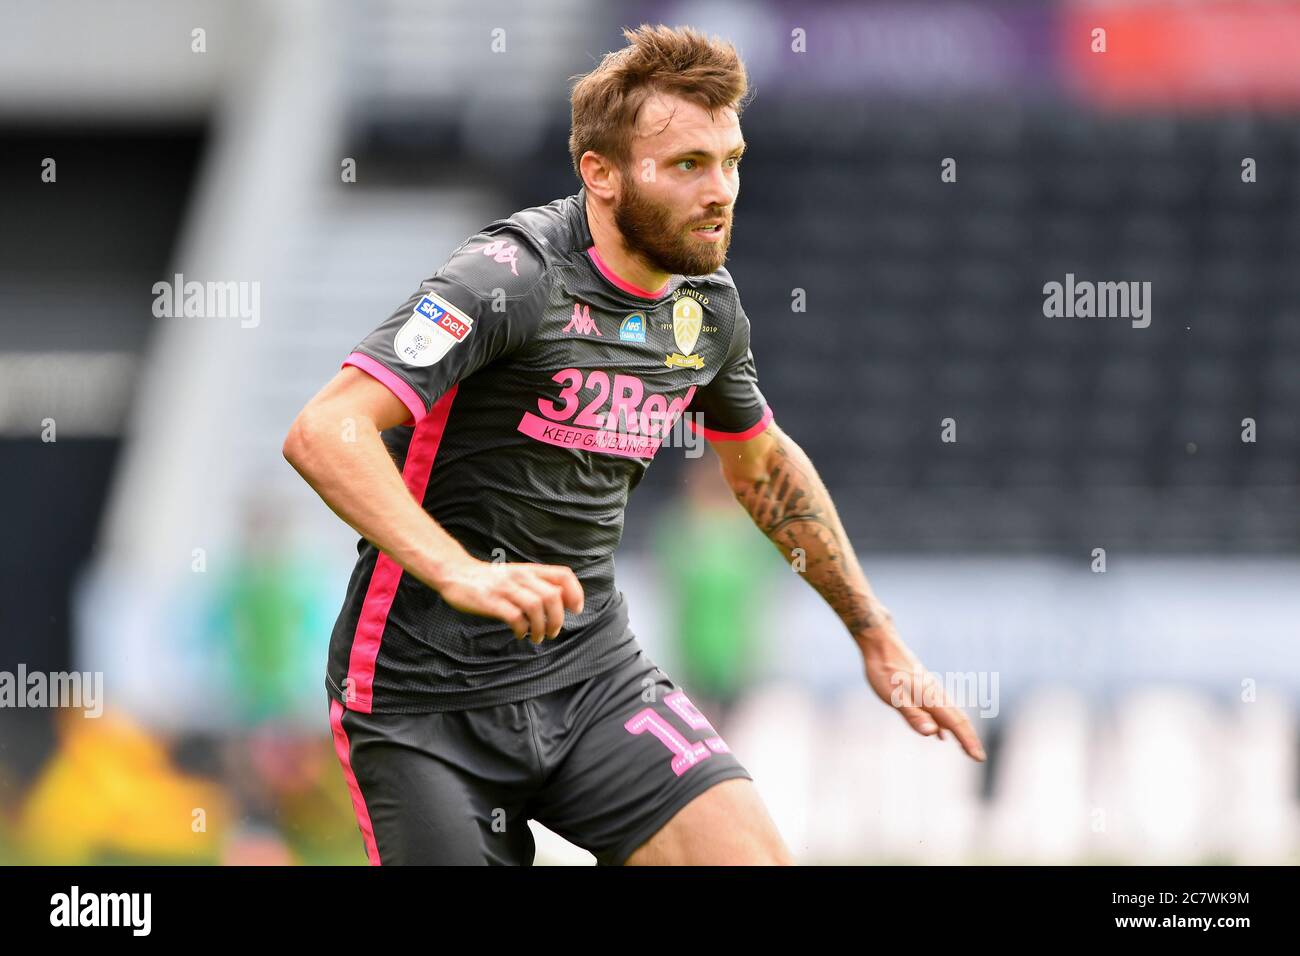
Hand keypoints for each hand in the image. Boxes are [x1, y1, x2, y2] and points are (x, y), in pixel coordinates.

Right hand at [434, 557, 584, 643]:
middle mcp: (521, 577)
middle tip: (553, 632)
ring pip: (536, 606)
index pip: (563, 575)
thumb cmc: (492, 580)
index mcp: (531, 570)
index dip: (575, 593)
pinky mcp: (491, 601)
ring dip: (541, 627)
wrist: (456, 573)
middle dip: (557, 619)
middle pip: (553, 595)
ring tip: (537, 637)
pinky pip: (515, 617)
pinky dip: (522, 629)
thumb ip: (539, 585)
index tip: (575, 610)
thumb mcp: (518, 576)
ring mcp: (506, 588)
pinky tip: (519, 633)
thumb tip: (564, 601)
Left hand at [858, 621, 985, 761]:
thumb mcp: (895, 697)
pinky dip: (945, 723)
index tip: (979, 758)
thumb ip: (913, 715)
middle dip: (969, 738)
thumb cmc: (885, 671)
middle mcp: (935, 694)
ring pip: (950, 714)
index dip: (968, 741)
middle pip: (958, 719)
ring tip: (965, 747)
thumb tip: (933, 733)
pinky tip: (941, 732)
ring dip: (959, 731)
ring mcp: (930, 690)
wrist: (881, 644)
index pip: (955, 724)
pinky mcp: (922, 687)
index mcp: (931, 698)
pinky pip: (939, 710)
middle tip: (979, 757)